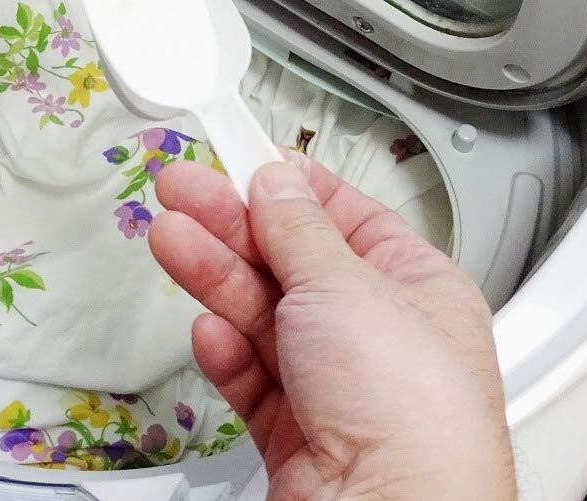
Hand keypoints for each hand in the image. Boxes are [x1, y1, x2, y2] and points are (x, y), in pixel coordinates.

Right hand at [150, 151, 516, 500]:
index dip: (289, 187)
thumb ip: (298, 229)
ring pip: (262, 315)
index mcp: (415, 287)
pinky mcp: (296, 430)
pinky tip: (211, 333)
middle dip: (232, 225)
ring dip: (215, 276)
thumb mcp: (346, 285)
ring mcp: (335, 385)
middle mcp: (377, 335)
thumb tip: (276, 182)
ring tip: (171, 240)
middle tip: (181, 190)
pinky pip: (250, 376)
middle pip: (290, 262)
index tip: (238, 156)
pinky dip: (227, 352)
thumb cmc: (409, 411)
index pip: (344, 218)